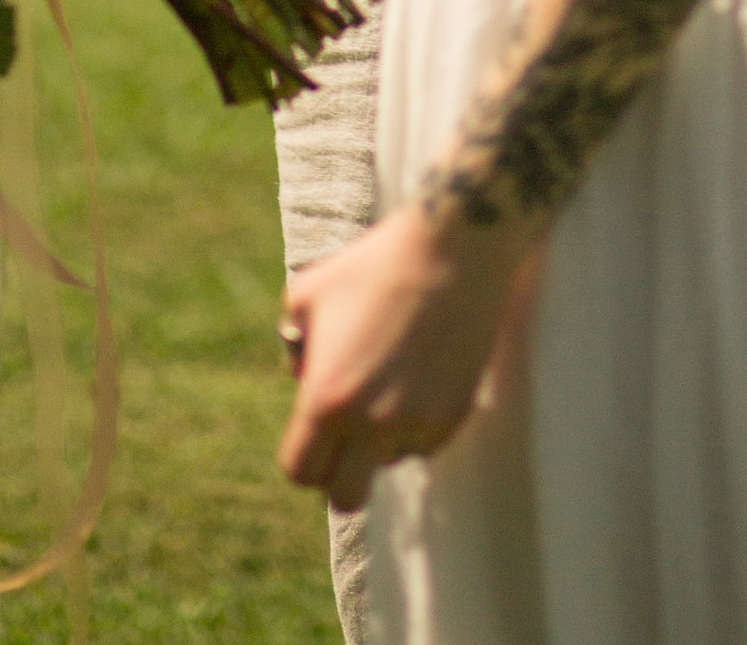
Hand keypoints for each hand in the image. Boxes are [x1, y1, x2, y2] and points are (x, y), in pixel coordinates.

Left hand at [276, 204, 525, 512]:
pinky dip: (417, 424)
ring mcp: (416, 424)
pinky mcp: (452, 417)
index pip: (300, 470)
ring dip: (382, 441)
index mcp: (327, 399)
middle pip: (345, 496)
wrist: (453, 250)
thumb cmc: (375, 264)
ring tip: (390, 382)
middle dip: (341, 473)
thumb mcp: (309, 292)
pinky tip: (420, 375)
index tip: (314, 437)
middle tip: (347, 438)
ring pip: (388, 464)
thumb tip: (302, 378)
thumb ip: (293, 344)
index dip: (304, 457)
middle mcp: (371, 424)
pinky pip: (424, 443)